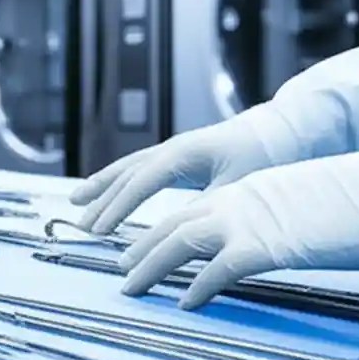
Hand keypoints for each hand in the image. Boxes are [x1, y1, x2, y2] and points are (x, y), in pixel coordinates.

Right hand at [71, 113, 283, 234]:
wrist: (282, 129)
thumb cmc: (264, 154)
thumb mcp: (238, 185)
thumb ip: (207, 206)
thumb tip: (182, 230)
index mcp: (182, 155)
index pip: (139, 184)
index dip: (117, 208)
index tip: (100, 230)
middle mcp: (171, 148)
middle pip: (125, 175)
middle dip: (100, 200)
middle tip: (80, 225)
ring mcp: (173, 150)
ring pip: (127, 168)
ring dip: (101, 186)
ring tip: (76, 202)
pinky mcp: (179, 157)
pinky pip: (139, 168)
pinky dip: (118, 180)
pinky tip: (109, 190)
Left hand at [115, 147, 358, 308]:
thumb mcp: (313, 208)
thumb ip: (288, 221)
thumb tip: (284, 239)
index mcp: (255, 189)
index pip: (196, 210)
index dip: (165, 230)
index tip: (143, 249)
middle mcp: (243, 198)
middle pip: (175, 222)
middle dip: (142, 247)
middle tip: (120, 271)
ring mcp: (251, 220)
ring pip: (180, 241)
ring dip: (150, 266)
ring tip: (130, 289)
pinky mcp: (265, 245)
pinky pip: (216, 270)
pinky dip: (195, 287)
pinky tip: (184, 305)